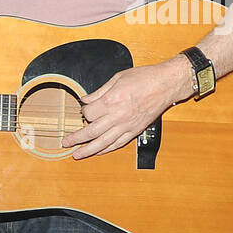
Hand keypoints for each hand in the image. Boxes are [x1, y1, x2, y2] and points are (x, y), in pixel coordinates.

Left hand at [62, 60, 190, 158]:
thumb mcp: (118, 78)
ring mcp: (127, 125)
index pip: (88, 114)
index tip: (83, 110)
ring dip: (88, 150)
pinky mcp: (135, 130)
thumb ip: (100, 92)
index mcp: (111, 101)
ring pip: (103, 143)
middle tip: (65, 142)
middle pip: (91, 132)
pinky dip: (107, 149)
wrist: (167, 84)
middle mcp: (117, 116)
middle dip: (76, 138)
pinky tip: (99, 152)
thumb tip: (86, 100)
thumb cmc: (145, 78)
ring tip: (77, 155)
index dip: (83, 113)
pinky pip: (118, 143)